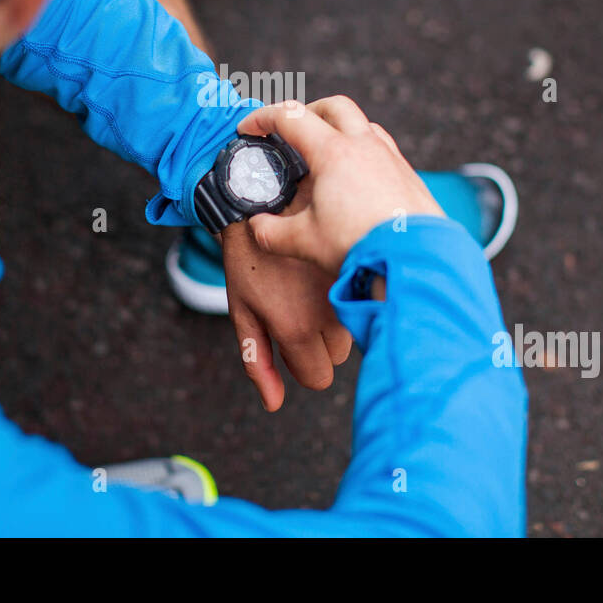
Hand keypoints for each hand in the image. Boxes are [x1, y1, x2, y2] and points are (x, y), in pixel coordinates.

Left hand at [220, 221, 350, 411]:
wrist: (264, 197)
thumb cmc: (247, 258)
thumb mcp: (242, 310)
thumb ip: (258, 361)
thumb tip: (273, 405)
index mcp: (296, 328)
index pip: (317, 378)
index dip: (300, 365)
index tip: (288, 338)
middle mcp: (329, 312)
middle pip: (337, 358)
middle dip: (318, 343)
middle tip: (296, 308)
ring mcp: (348, 289)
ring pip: (351, 329)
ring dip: (334, 318)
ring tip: (308, 285)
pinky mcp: (359, 266)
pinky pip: (360, 300)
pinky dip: (346, 293)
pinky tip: (324, 271)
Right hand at [238, 97, 444, 273]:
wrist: (414, 260)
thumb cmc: (361, 245)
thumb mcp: (305, 241)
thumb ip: (271, 232)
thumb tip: (256, 227)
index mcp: (333, 153)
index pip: (291, 118)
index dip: (263, 118)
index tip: (249, 128)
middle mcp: (364, 146)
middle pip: (334, 106)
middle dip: (308, 111)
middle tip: (292, 130)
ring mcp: (391, 158)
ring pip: (363, 125)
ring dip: (341, 128)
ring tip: (326, 153)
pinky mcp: (409, 176)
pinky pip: (384, 149)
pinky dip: (364, 151)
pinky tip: (358, 177)